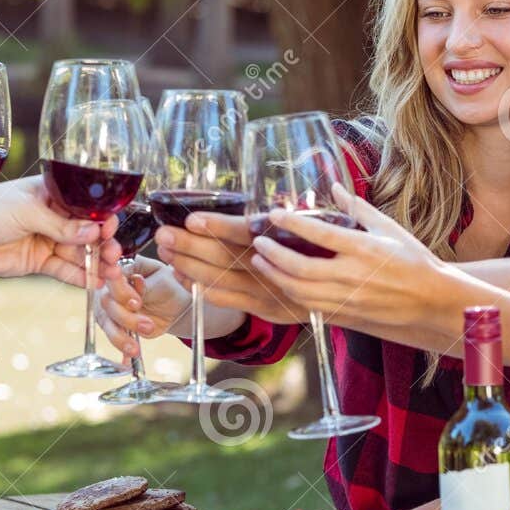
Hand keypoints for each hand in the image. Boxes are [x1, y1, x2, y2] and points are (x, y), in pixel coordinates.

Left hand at [0, 177, 122, 288]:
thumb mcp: (26, 211)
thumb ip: (60, 224)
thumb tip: (94, 231)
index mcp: (50, 194)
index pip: (84, 206)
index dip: (101, 218)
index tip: (110, 229)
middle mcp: (52, 216)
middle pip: (86, 231)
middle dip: (103, 243)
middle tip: (114, 255)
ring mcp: (45, 240)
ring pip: (78, 253)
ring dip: (96, 262)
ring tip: (112, 273)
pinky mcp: (37, 262)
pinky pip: (63, 270)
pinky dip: (80, 276)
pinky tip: (95, 282)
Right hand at [98, 256, 243, 356]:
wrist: (176, 305)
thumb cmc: (169, 284)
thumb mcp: (162, 278)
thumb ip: (146, 282)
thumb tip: (135, 281)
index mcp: (120, 270)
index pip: (112, 278)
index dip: (120, 291)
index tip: (136, 302)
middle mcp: (109, 289)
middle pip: (107, 303)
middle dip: (126, 316)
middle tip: (146, 324)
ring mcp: (110, 309)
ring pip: (108, 323)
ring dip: (121, 337)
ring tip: (136, 348)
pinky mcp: (115, 326)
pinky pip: (114, 338)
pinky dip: (121, 348)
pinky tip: (126, 360)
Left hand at [157, 214, 310, 325]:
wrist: (345, 293)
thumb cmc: (325, 249)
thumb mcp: (319, 225)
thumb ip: (288, 214)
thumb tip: (264, 200)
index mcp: (286, 242)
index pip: (247, 233)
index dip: (218, 227)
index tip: (191, 219)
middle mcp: (274, 268)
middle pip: (225, 257)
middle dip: (190, 245)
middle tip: (164, 234)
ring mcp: (266, 291)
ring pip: (218, 280)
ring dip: (187, 265)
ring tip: (166, 250)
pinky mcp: (262, 308)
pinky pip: (223, 299)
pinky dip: (198, 288)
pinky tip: (181, 274)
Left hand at [247, 184, 447, 326]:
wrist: (432, 300)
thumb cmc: (414, 260)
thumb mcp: (389, 228)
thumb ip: (358, 208)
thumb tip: (335, 186)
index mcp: (364, 249)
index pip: (320, 234)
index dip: (292, 223)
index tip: (273, 215)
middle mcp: (353, 275)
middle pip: (301, 267)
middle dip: (274, 254)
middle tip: (258, 242)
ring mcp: (348, 298)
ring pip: (300, 290)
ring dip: (276, 276)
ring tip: (261, 262)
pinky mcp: (347, 314)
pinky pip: (310, 306)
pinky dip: (290, 294)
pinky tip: (280, 282)